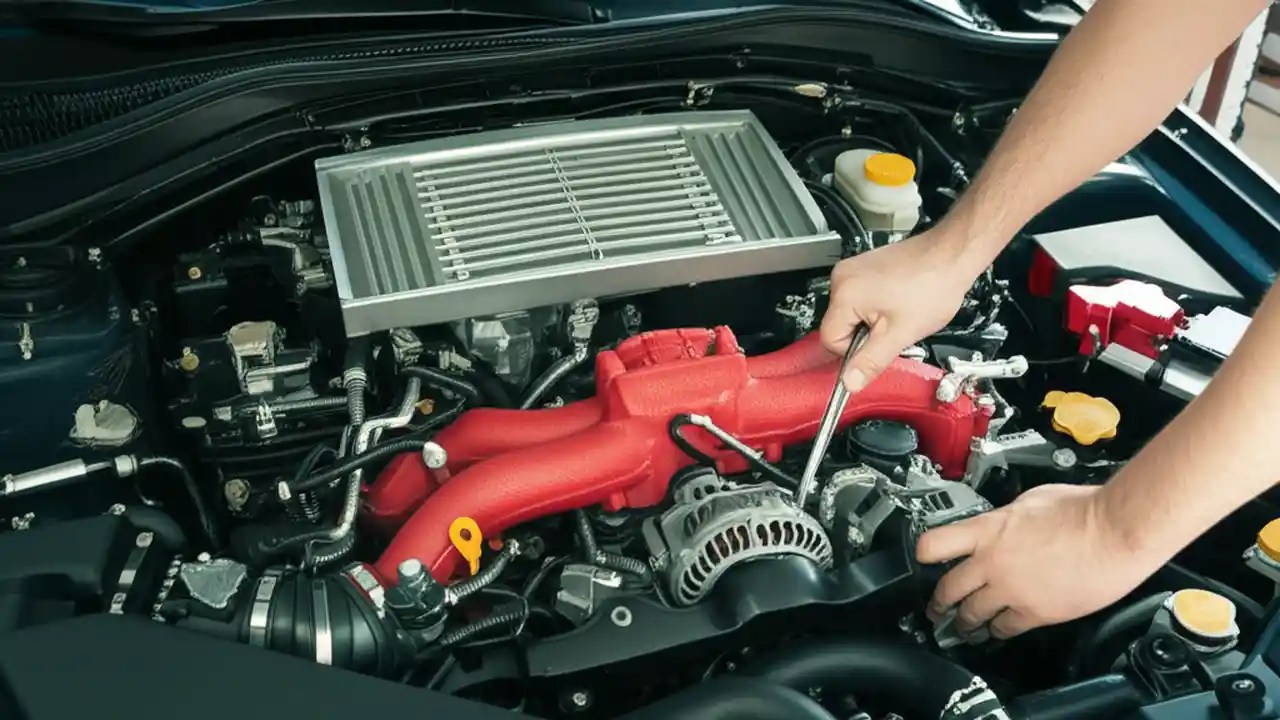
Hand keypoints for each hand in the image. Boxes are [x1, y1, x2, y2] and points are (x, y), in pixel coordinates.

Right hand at [819, 229, 975, 390]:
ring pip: (850, 314)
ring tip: (899, 312)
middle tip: (894, 328)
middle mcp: (842, 277)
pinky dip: (876, 307)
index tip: (879, 347)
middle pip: (839, 326)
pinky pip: (859, 299)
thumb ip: (871, 361)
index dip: (856, 351)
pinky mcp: (863, 267)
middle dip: (865, 334)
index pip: (830, 340)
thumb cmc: (933, 285)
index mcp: (845, 294)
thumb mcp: (901, 334)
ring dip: (871, 321)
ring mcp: (852, 269)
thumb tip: (849, 383)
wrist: (951, 255)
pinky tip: (897, 302)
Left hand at [915, 484, 1159, 638]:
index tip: (922, 561)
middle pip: (947, 589)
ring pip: (972, 615)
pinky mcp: (1035, 613)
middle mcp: (992, 562)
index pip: (933, 545)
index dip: (923, 554)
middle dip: (938, 603)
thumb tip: (999, 524)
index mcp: (987, 529)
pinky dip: (998, 631)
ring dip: (964, 623)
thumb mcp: (1029, 500)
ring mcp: (1011, 590)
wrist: (1116, 532)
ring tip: (961, 627)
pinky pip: (1005, 628)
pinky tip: (996, 631)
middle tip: (935, 609)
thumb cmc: (1083, 510)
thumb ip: (1004, 518)